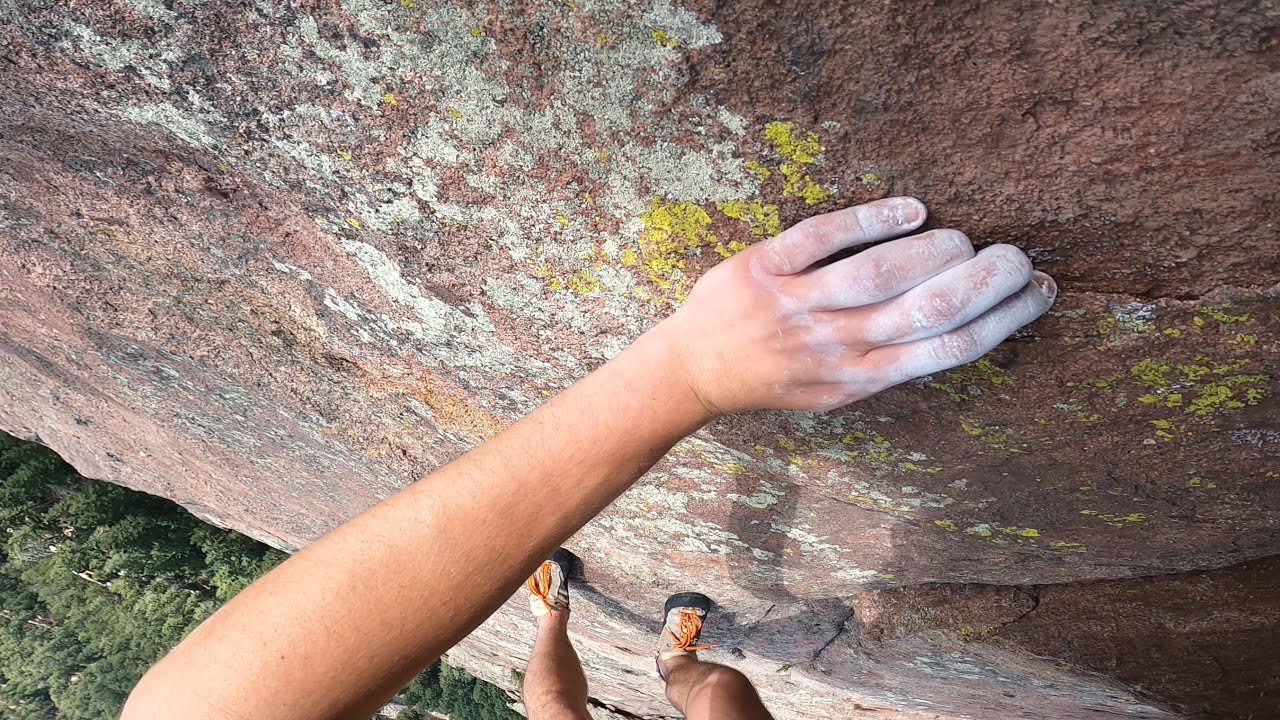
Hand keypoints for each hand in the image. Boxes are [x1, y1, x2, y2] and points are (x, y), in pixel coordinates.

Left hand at [660, 196, 1056, 413]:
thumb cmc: (775, 377)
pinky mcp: (763, 268)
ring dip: (936, 250)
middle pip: (928, 310)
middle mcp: (834, 345)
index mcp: (859, 379)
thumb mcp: (837, 388)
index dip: (1004, 319)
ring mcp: (796, 306)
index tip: (1039, 292)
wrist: (694, 371)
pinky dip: (872, 219)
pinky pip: (823, 236)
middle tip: (1018, 257)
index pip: (948, 348)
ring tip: (964, 240)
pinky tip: (912, 209)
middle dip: (987, 281)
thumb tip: (963, 323)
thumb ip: (890, 360)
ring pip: (881, 272)